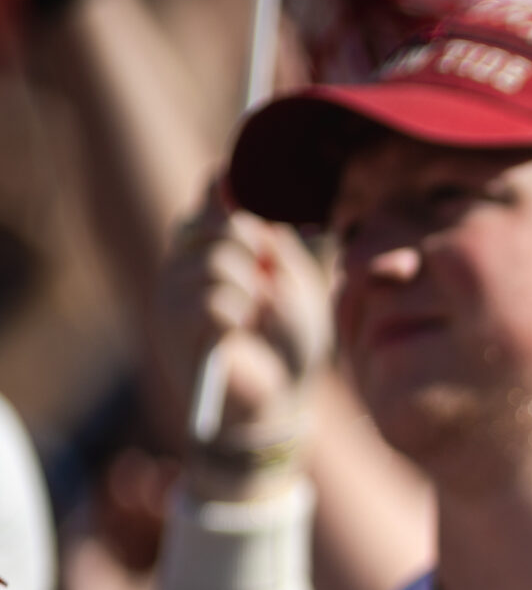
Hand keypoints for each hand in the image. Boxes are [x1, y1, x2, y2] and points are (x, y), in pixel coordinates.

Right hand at [154, 186, 329, 495]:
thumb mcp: (301, 289)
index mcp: (218, 243)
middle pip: (216, 221)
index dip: (237, 191)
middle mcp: (188, 259)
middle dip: (254, 247)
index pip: (215, 194)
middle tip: (266, 281)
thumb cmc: (290, 341)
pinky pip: (210, 300)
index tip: (266, 214)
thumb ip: (282, 252)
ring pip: (215, 260)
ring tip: (255, 315)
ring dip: (251, 288)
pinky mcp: (173, 326)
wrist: (278, 397)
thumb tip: (260, 220)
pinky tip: (242, 329)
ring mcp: (174, 290)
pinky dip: (240, 313)